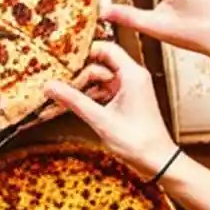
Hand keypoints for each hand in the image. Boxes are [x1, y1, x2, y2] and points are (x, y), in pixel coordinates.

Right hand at [44, 41, 178, 179]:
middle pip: (101, 63)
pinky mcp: (127, 100)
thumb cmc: (138, 141)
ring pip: (101, 78)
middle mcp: (133, 77)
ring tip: (63, 95)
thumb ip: (74, 100)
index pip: (107, 48)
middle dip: (80, 72)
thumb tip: (51, 86)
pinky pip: (105, 90)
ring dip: (84, 86)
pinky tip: (76, 104)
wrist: (158, 161)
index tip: (65, 58)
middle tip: (59, 81)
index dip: (85, 50)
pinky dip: (91, 95)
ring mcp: (130, 89)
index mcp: (132, 75)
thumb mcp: (100, 119)